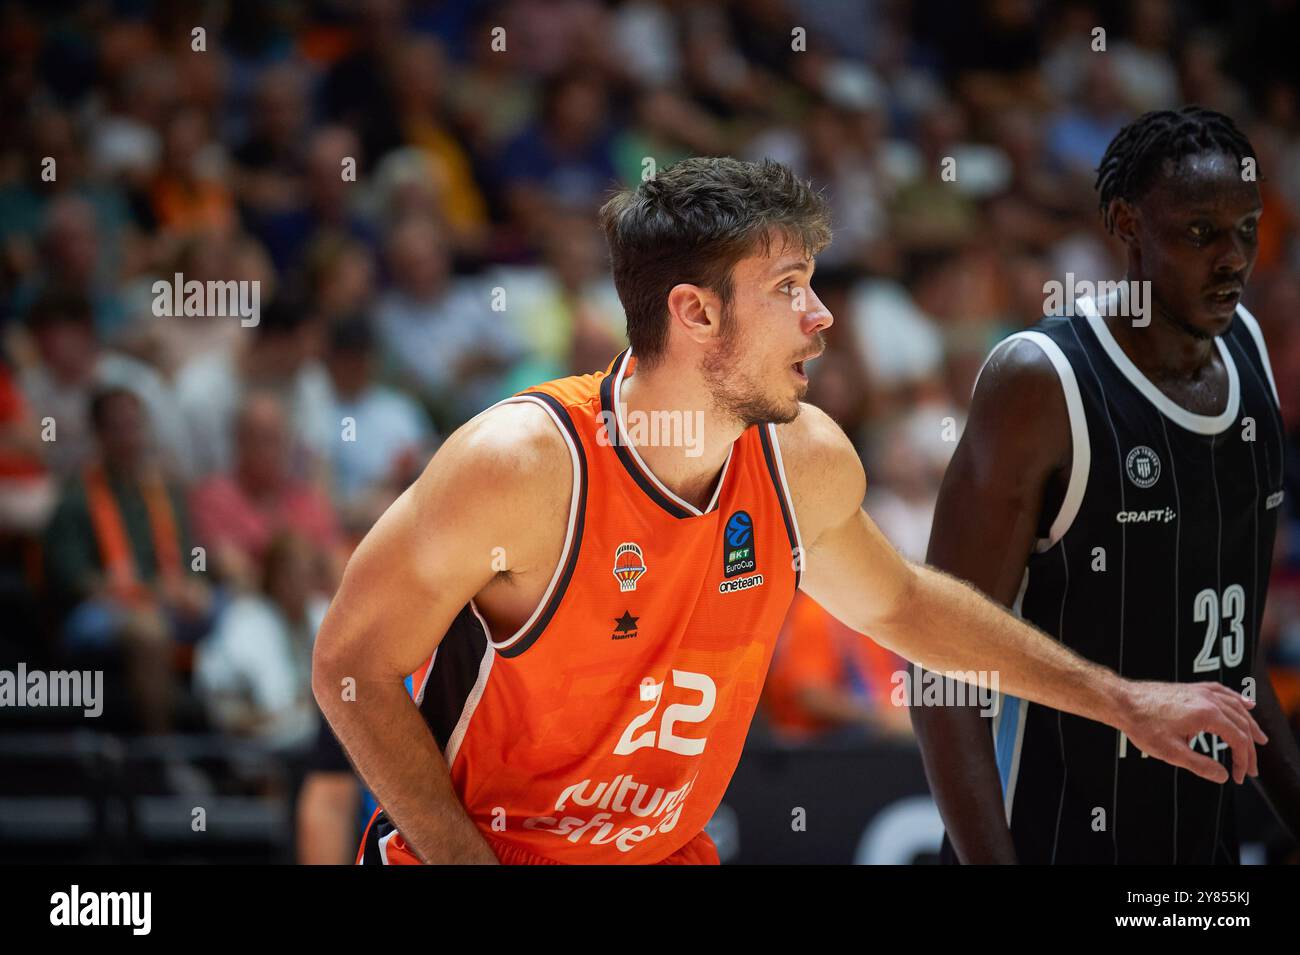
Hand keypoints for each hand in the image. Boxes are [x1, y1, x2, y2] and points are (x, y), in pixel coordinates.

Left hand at [1119, 680, 1266, 783]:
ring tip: (1259, 739)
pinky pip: (1223, 692)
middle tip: (1252, 767)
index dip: (1242, 761)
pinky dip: (1237, 700)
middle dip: (1250, 747)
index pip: (1238, 740)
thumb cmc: (1143, 725)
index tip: (1239, 777)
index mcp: (1207, 714)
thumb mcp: (1171, 752)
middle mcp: (1208, 699)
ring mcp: (1201, 691)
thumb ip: (1199, 765)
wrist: (1123, 701)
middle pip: (1241, 724)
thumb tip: (1223, 776)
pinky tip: (1245, 704)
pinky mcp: (1192, 688)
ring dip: (1250, 724)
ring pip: (1236, 706)